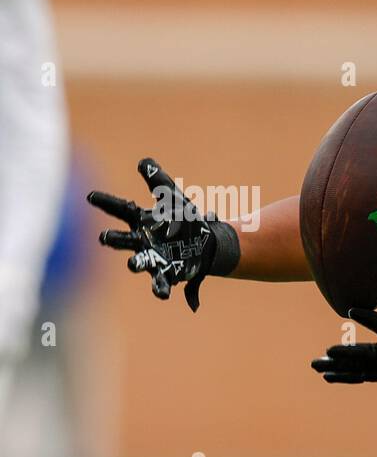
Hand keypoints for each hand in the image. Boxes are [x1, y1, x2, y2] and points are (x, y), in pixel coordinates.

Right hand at [89, 158, 223, 310]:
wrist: (205, 244)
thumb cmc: (183, 220)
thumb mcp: (174, 199)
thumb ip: (160, 182)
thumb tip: (144, 162)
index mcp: (140, 220)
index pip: (120, 209)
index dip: (105, 202)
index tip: (90, 196)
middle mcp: (140, 240)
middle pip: (122, 239)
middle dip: (113, 239)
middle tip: (104, 237)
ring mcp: (152, 258)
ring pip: (138, 262)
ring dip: (135, 263)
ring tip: (132, 265)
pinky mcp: (166, 273)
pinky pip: (160, 282)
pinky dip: (160, 288)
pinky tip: (162, 294)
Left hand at [311, 288, 376, 412]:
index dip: (369, 319)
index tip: (352, 310)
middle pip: (365, 356)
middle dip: (345, 355)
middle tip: (326, 353)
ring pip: (359, 370)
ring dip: (338, 368)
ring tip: (316, 366)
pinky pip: (362, 376)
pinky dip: (346, 376)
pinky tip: (328, 376)